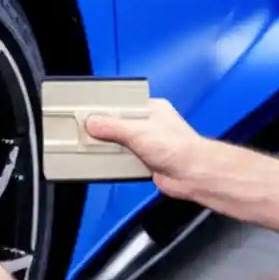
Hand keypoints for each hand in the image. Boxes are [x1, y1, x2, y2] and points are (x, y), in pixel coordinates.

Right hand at [84, 98, 207, 199]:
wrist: (193, 175)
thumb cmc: (179, 148)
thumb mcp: (139, 131)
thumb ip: (113, 127)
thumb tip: (93, 123)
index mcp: (150, 108)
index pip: (120, 104)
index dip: (103, 109)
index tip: (86, 114)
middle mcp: (149, 124)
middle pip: (117, 123)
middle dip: (103, 130)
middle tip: (85, 132)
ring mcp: (147, 143)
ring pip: (119, 142)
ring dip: (109, 147)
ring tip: (93, 147)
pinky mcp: (144, 160)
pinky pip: (123, 158)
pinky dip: (115, 161)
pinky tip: (107, 161)